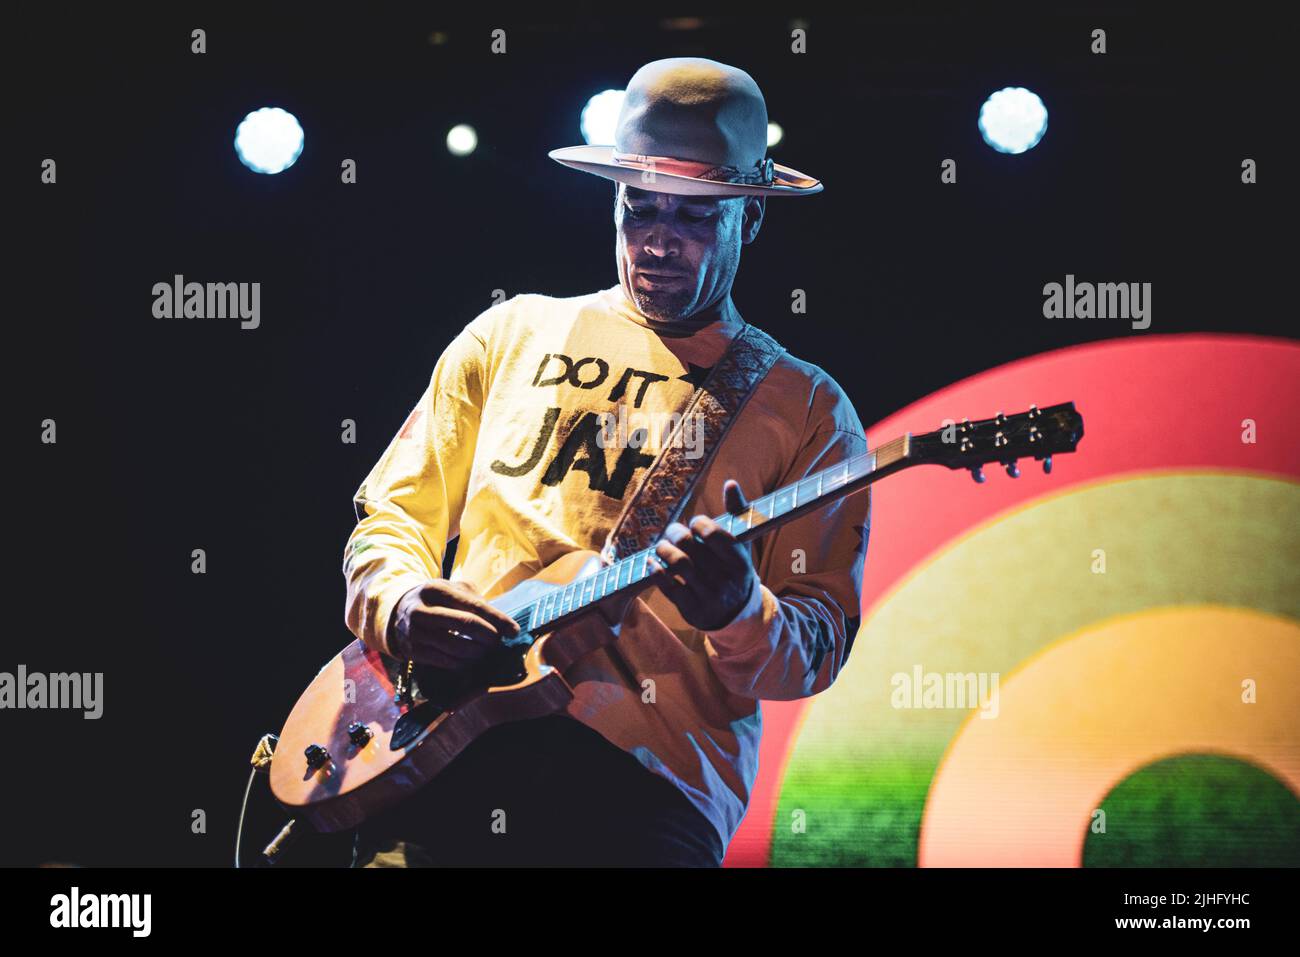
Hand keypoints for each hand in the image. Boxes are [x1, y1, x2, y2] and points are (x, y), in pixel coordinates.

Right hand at [387, 580, 520, 667]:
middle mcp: (422, 610)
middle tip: (499, 642)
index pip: (473, 605)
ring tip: (487, 651)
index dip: (497, 619)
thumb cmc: (436, 600)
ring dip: (478, 652)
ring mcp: (415, 632)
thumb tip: (500, 620)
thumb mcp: (451, 589)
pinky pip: (445, 662)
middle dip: (489, 635)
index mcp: (434, 589)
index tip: (514, 630)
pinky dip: (464, 663)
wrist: (397, 613)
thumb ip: (475, 598)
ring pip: (456, 647)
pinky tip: (472, 659)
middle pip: (465, 624)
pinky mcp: (413, 652)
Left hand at [648, 478, 758, 631]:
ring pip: (677, 564)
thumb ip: (737, 513)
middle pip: (689, 546)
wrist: (737, 613)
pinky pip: (667, 587)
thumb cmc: (735, 568)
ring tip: (661, 546)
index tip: (694, 525)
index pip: (713, 534)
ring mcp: (708, 596)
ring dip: (662, 550)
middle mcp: (725, 579)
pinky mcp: (692, 610)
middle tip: (672, 532)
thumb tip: (730, 483)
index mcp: (740, 560)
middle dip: (674, 532)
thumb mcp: (742, 544)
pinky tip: (652, 562)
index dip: (698, 524)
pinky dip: (655, 570)